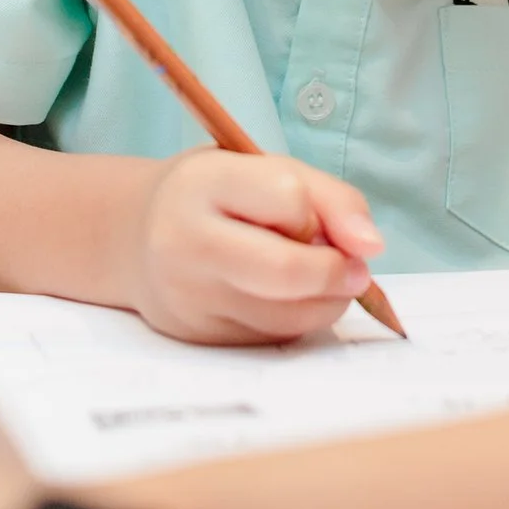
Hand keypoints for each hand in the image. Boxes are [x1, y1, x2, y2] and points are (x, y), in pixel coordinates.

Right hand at [121, 150, 384, 343]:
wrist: (135, 236)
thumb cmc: (218, 196)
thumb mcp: (268, 170)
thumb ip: (332, 199)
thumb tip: (372, 247)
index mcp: (203, 184)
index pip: (288, 199)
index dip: (318, 213)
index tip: (316, 219)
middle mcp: (184, 242)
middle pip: (287, 271)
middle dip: (338, 273)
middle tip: (354, 268)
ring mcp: (187, 297)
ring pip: (288, 316)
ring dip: (326, 302)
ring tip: (319, 279)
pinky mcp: (198, 337)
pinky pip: (273, 338)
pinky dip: (297, 321)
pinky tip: (284, 299)